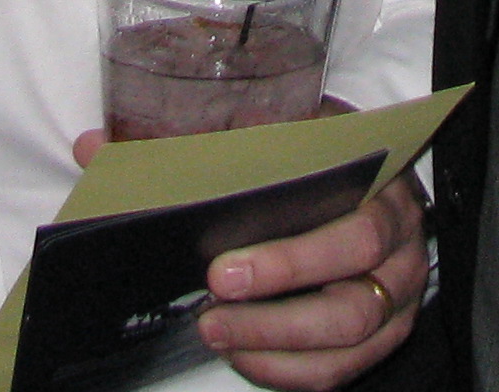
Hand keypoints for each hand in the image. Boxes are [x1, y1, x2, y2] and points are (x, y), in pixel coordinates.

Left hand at [65, 118, 424, 390]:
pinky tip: (242, 353)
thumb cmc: (314, 153)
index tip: (222, 267)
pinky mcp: (386, 333)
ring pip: (346, 341)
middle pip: (351, 299)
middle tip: (211, 302)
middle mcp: (403, 244)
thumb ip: (198, 139)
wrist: (368, 170)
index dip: (291, 259)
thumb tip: (95, 146)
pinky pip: (338, 370)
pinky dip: (285, 368)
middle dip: (274, 311)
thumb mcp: (275, 131)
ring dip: (274, 344)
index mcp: (384, 186)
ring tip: (214, 332)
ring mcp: (399, 295)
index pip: (354, 228)